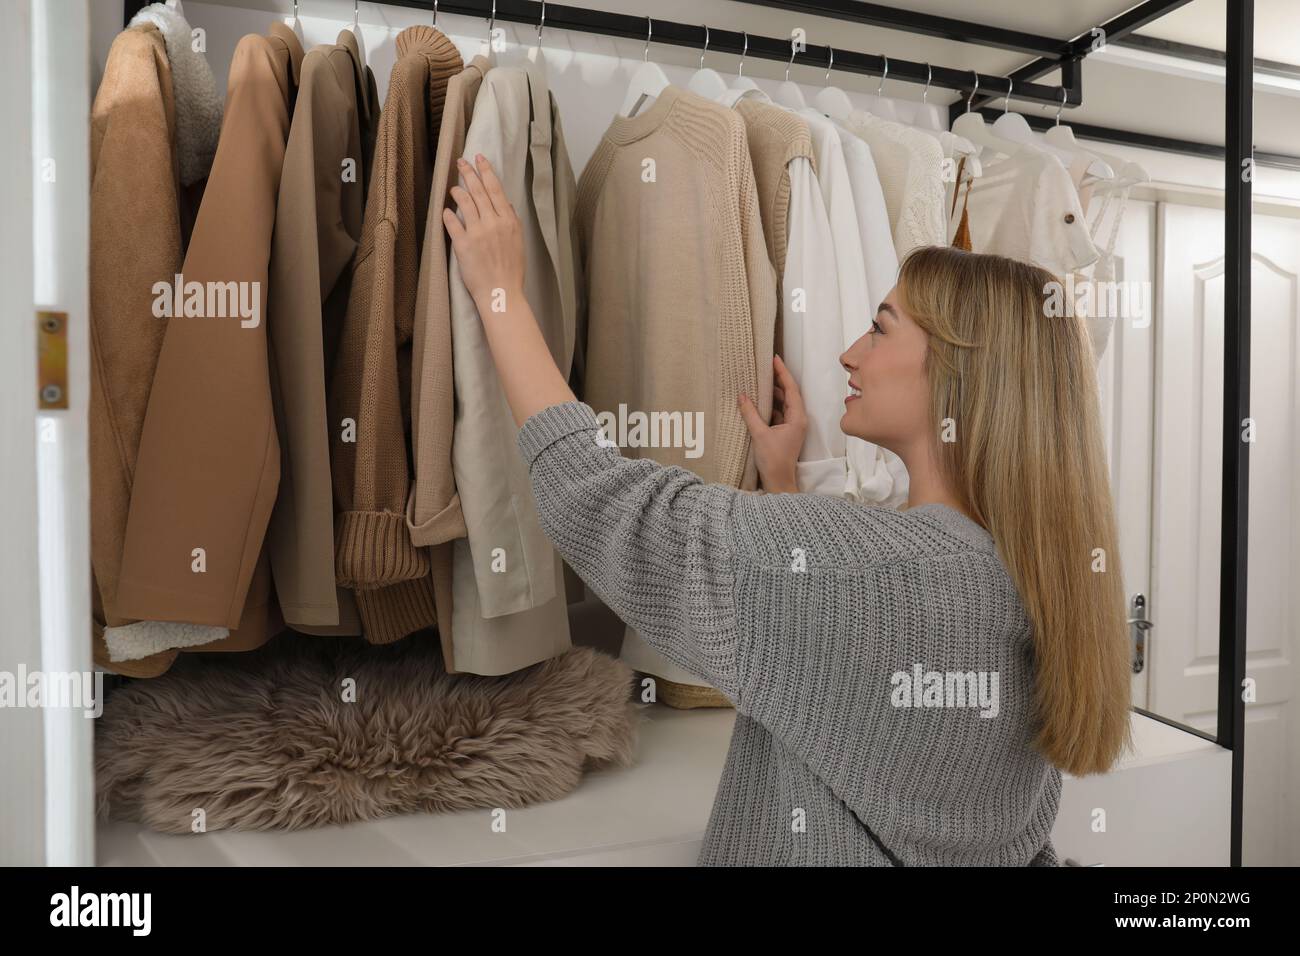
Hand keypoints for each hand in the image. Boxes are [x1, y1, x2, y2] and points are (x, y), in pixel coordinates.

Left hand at [443, 154, 525, 312]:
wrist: (501, 293)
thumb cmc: (511, 271)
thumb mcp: (519, 242)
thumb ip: (512, 221)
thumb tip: (506, 204)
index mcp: (508, 221)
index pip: (495, 189)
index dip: (486, 171)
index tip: (479, 159)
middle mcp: (493, 223)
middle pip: (479, 191)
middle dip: (469, 173)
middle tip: (461, 161)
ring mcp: (477, 233)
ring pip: (464, 203)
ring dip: (457, 191)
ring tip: (453, 187)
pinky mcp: (463, 245)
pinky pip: (452, 223)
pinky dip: (448, 215)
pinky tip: (445, 210)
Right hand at [738, 354, 806, 493]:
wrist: (778, 482)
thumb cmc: (773, 460)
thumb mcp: (759, 434)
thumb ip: (750, 413)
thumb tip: (742, 395)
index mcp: (797, 417)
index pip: (791, 388)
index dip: (782, 372)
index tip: (774, 359)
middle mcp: (798, 419)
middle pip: (789, 393)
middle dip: (777, 379)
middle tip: (765, 365)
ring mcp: (792, 425)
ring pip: (783, 402)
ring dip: (772, 392)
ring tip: (759, 378)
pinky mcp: (785, 431)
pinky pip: (778, 412)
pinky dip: (769, 404)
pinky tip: (757, 399)